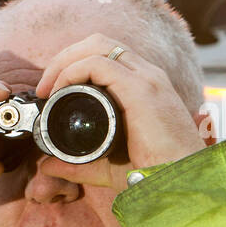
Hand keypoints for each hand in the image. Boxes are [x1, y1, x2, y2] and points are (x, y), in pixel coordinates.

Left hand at [34, 33, 209, 191]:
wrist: (181, 184)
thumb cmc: (153, 176)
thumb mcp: (107, 167)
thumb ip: (78, 165)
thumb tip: (48, 165)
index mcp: (145, 86)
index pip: (106, 54)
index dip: (74, 63)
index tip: (50, 91)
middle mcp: (148, 75)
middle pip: (99, 42)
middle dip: (64, 57)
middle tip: (44, 87)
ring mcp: (146, 79)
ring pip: (97, 45)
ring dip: (64, 61)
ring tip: (47, 88)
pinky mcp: (141, 90)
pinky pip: (98, 64)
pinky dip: (72, 72)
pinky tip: (60, 92)